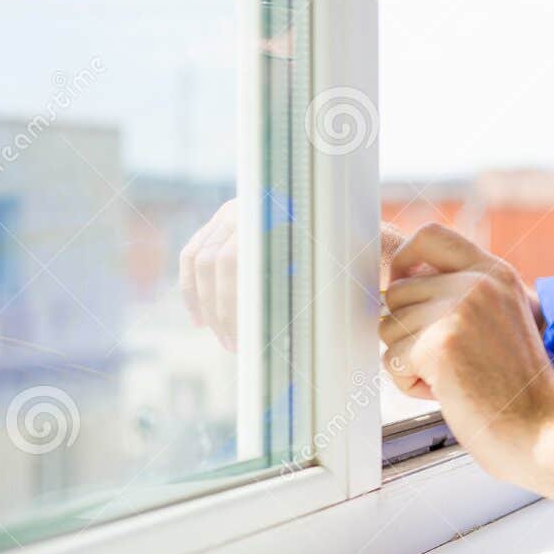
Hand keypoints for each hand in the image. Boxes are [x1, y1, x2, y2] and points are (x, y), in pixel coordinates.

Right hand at [180, 203, 404, 350]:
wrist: (354, 227)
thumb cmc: (359, 255)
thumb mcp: (351, 270)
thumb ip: (327, 289)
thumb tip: (299, 331)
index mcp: (283, 214)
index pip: (241, 261)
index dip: (238, 304)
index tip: (250, 339)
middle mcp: (253, 207)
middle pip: (217, 262)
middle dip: (225, 311)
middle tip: (239, 346)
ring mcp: (233, 212)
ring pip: (200, 261)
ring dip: (209, 306)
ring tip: (229, 341)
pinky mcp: (221, 222)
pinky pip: (193, 255)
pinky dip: (193, 289)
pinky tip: (202, 321)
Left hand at [379, 223, 553, 480]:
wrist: (545, 428)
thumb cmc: (520, 389)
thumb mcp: (501, 319)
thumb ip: (463, 295)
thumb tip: (397, 287)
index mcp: (495, 273)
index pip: (431, 236)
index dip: (405, 260)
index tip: (404, 287)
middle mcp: (477, 282)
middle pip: (397, 293)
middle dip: (409, 332)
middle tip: (450, 361)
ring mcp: (458, 309)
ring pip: (389, 328)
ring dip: (410, 362)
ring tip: (454, 377)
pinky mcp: (439, 342)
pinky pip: (392, 361)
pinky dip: (412, 386)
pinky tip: (449, 392)